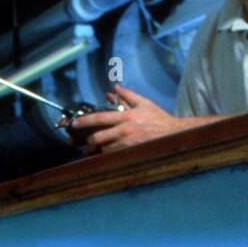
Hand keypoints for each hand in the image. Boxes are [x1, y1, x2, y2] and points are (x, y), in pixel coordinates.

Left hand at [63, 85, 213, 152]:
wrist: (173, 135)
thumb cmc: (158, 118)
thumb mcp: (144, 103)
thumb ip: (127, 95)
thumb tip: (114, 89)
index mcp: (126, 116)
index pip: (100, 118)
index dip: (84, 121)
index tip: (74, 123)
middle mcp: (124, 131)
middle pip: (98, 138)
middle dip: (90, 142)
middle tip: (87, 143)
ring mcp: (127, 144)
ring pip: (105, 149)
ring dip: (99, 150)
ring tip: (96, 150)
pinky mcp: (131, 154)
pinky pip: (114, 156)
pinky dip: (109, 156)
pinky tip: (107, 155)